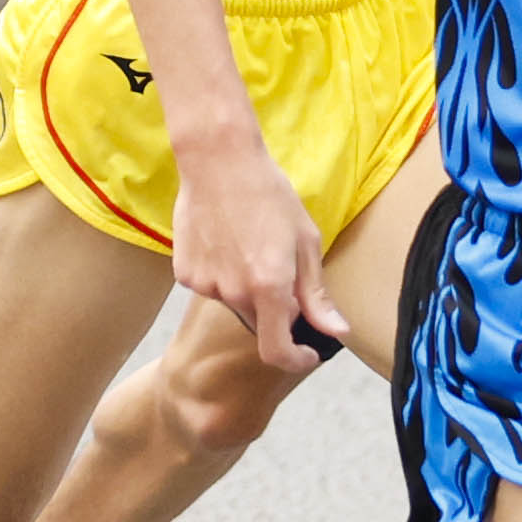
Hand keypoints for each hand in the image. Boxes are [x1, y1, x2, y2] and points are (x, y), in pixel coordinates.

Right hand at [170, 129, 341, 373]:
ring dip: (247, 288)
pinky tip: (225, 241)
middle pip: (260, 321)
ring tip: (249, 244)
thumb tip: (337, 332)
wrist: (218, 161)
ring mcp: (206, 284)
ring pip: (235, 303)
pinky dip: (223, 275)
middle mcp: (235, 293)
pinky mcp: (184, 274)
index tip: (306, 353)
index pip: (277, 352)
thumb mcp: (305, 241)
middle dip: (275, 306)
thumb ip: (317, 294)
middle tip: (280, 265)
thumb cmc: (269, 194)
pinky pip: (211, 287)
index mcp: (270, 287)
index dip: (295, 360)